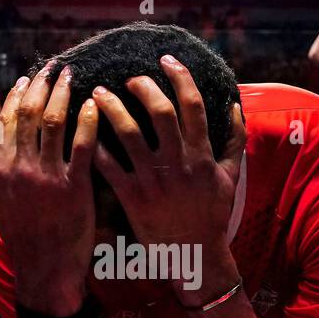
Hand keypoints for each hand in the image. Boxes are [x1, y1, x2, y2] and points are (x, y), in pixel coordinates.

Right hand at [0, 65, 97, 315]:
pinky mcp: (72, 189)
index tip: (28, 78)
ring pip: (54, 123)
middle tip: (55, 68)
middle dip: (43, 85)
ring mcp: (46, 178)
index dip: (19, 96)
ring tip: (74, 78)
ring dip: (64, 95)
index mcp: (1, 170)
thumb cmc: (24, 241)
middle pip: (31, 115)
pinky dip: (88, 122)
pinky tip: (96, 106)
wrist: (44, 272)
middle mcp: (20, 169)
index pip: (7, 121)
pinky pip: (81, 147)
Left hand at [91, 55, 241, 305]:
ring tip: (99, 93)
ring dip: (111, 108)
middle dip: (142, 87)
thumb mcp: (231, 177)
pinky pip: (110, 167)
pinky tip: (84, 132)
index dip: (180, 77)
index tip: (166, 60)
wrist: (196, 256)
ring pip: (129, 134)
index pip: (193, 105)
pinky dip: (95, 147)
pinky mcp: (133, 198)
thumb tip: (234, 105)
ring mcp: (154, 180)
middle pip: (160, 112)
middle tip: (129, 77)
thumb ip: (234, 140)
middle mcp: (178, 163)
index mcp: (201, 155)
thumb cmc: (213, 215)